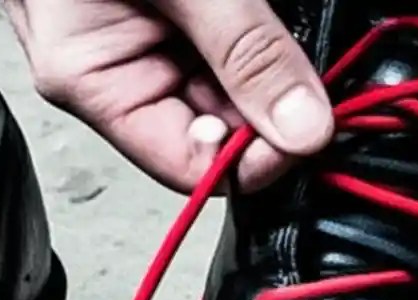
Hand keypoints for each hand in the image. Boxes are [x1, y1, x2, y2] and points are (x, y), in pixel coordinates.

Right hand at [2, 0, 334, 191]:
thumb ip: (244, 53)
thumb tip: (301, 127)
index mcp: (98, 82)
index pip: (187, 166)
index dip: (253, 163)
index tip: (309, 134)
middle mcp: (120, 73)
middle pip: (214, 129)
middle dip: (271, 113)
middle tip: (319, 86)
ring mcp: (144, 41)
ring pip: (228, 86)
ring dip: (270, 71)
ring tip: (284, 35)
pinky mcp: (174, 15)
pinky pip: (225, 46)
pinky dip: (259, 39)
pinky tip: (271, 23)